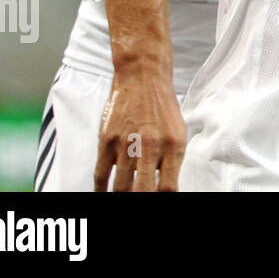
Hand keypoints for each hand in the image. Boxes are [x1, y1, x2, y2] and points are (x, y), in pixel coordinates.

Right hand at [94, 68, 185, 191]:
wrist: (143, 76)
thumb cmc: (162, 107)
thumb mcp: (177, 132)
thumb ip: (171, 160)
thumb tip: (163, 188)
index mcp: (173, 145)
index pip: (169, 188)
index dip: (163, 200)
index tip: (159, 201)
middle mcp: (151, 145)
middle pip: (143, 192)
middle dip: (141, 199)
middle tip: (139, 198)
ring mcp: (126, 143)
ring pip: (120, 187)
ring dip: (122, 195)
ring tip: (124, 195)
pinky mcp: (106, 140)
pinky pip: (101, 174)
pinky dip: (101, 189)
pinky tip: (104, 193)